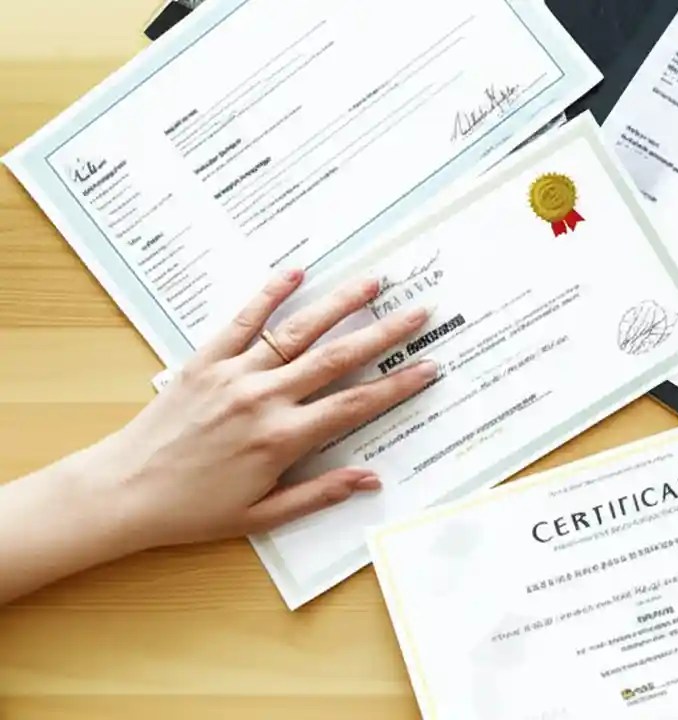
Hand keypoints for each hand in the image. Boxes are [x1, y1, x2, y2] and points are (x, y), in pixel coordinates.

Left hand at [100, 269, 437, 550]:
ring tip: (372, 282)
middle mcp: (263, 399)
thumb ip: (320, 493)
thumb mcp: (262, 515)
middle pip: (337, 359)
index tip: (428, 367)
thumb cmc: (192, 510)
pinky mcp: (204, 362)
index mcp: (281, 439)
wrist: (123, 492)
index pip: (354, 405)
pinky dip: (269, 295)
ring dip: (338, 304)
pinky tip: (296, 274)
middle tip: (418, 311)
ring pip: (297, 332)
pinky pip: (243, 322)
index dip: (397, 385)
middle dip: (383, 333)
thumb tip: (370, 479)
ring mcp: (233, 375)